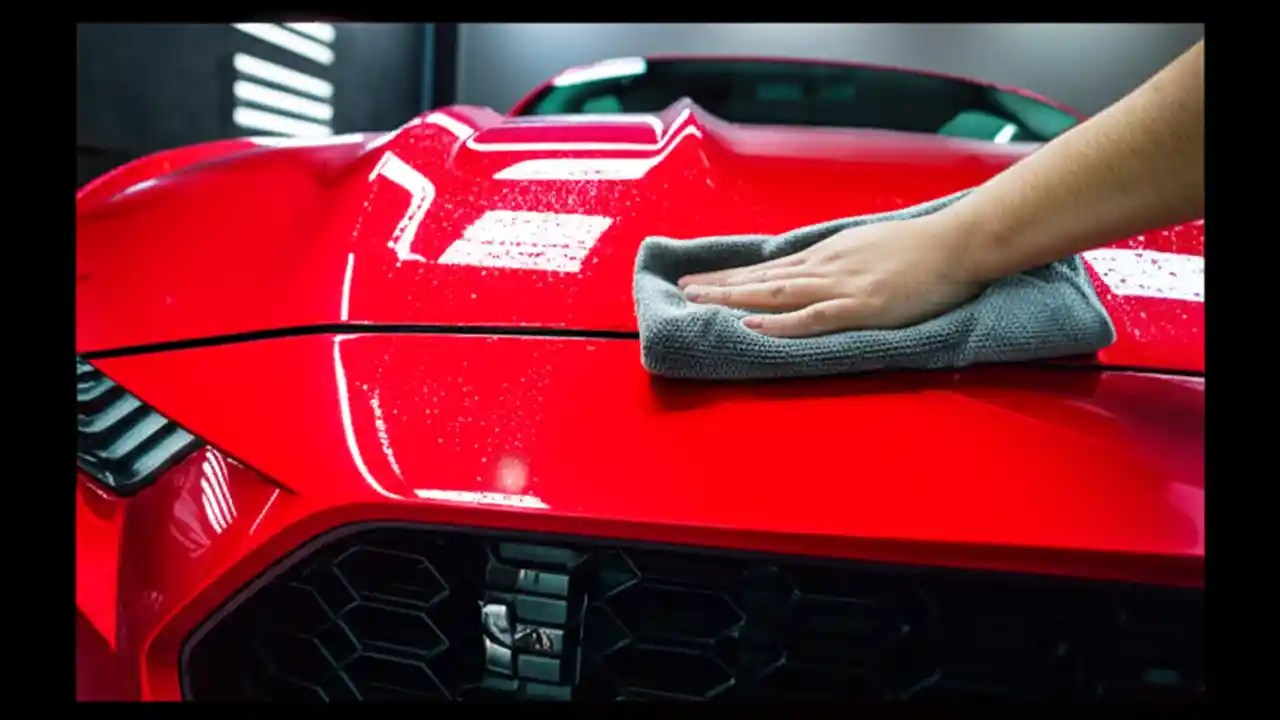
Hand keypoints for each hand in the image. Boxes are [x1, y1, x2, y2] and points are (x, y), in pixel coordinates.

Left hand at [677, 215, 983, 337]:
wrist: (958, 242)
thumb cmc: (921, 247)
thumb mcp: (869, 246)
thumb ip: (840, 261)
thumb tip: (813, 271)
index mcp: (828, 254)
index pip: (770, 266)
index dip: (734, 274)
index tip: (703, 278)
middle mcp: (825, 266)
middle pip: (762, 277)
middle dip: (720, 284)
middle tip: (682, 288)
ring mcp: (840, 286)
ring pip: (775, 293)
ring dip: (734, 297)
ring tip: (698, 300)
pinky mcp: (861, 306)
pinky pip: (812, 316)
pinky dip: (779, 322)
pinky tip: (752, 323)